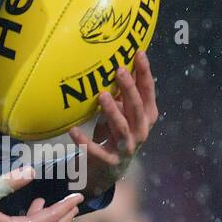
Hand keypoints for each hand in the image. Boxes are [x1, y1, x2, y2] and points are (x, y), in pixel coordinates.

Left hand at [68, 50, 157, 197]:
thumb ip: (122, 94)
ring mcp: (126, 148)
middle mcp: (140, 132)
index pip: (148, 92)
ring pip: (121, 127)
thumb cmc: (115, 133)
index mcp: (147, 117)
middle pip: (137, 108)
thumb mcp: (122, 112)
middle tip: (119, 70)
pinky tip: (73, 131)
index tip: (138, 52)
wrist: (109, 170)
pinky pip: (96, 151)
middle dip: (129, 89)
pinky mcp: (109, 161)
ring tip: (102, 95)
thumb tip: (118, 64)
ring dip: (112, 111)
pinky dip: (84, 141)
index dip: (145, 73)